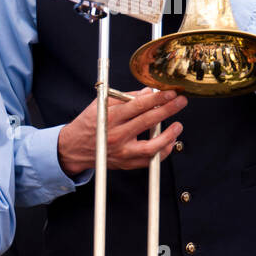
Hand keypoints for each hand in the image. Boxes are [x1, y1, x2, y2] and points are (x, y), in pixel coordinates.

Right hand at [57, 88, 186, 176]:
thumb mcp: (101, 105)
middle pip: (148, 121)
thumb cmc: (89, 124)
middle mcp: (116, 135)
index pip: (138, 105)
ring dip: (168, 135)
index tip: (171, 92)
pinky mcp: (125, 163)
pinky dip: (163, 151)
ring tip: (178, 126)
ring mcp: (122, 151)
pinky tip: (169, 141)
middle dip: (168, 109)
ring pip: (151, 146)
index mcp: (110, 117)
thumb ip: (125, 98)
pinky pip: (149, 160)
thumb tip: (148, 92)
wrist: (74, 148)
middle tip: (181, 102)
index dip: (157, 98)